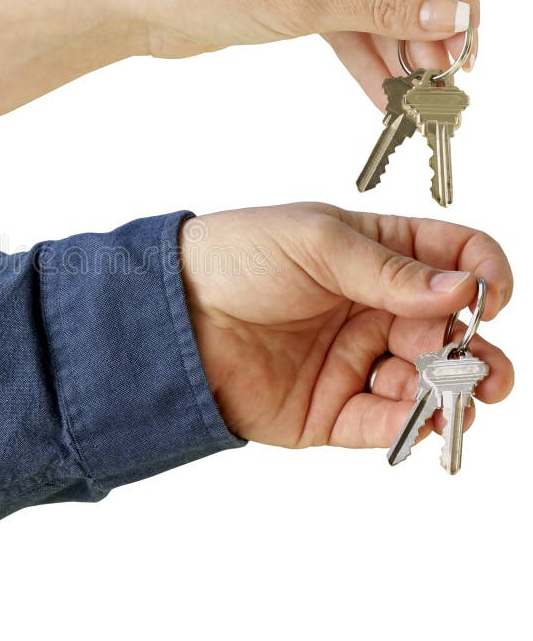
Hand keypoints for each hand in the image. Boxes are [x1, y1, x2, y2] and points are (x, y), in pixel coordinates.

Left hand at [113, 0, 478, 109]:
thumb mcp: (306, 0)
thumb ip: (382, 11)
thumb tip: (452, 15)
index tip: (468, 43)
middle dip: (429, 33)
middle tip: (443, 86)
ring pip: (379, 11)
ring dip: (398, 55)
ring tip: (416, 101)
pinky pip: (347, 30)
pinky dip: (364, 60)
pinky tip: (381, 95)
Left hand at [179, 203, 512, 447]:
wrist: (175, 311)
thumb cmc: (235, 257)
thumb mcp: (314, 240)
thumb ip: (387, 268)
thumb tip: (460, 288)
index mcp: (373, 256)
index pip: (451, 259)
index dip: (482, 275)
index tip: (490, 296)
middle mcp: (371, 309)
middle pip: (448, 331)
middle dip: (475, 350)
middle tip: (483, 367)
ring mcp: (353, 359)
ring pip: (425, 382)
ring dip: (450, 393)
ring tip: (455, 397)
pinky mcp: (330, 407)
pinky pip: (383, 422)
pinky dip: (410, 425)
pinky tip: (422, 418)